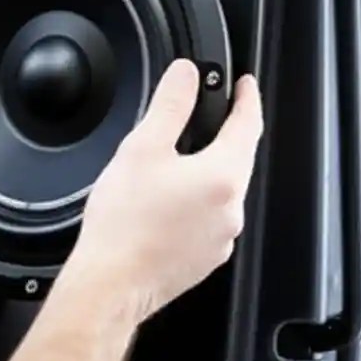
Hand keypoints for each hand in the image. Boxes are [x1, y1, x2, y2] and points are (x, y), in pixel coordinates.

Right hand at [61, 59, 263, 321]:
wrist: (110, 284)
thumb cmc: (124, 226)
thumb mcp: (143, 148)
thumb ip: (170, 104)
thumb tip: (186, 75)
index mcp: (223, 177)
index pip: (249, 125)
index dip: (248, 99)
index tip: (246, 86)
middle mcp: (231, 209)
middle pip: (238, 158)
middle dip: (225, 134)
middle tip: (206, 115)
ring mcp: (221, 237)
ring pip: (222, 190)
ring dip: (206, 171)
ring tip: (173, 163)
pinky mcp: (206, 257)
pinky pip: (209, 218)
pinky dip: (196, 202)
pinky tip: (166, 203)